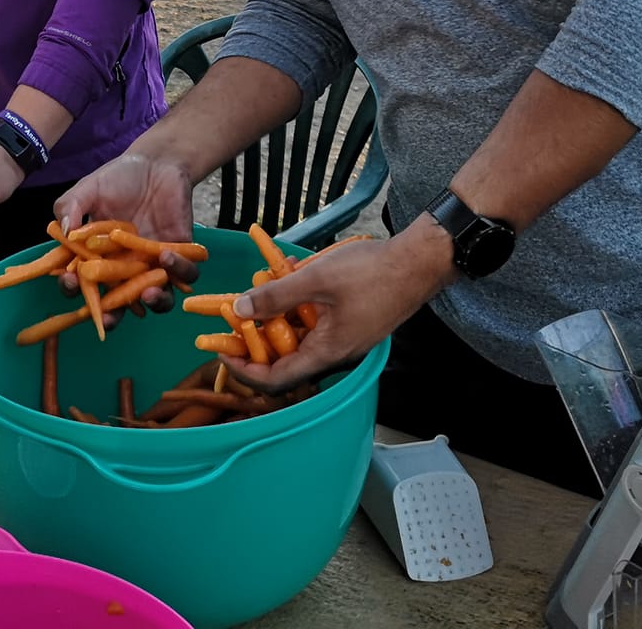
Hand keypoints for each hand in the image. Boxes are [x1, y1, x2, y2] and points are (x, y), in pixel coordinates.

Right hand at [52, 151, 201, 316]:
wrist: (157, 163)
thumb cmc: (119, 177)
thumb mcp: (88, 189)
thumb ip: (71, 207)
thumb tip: (65, 232)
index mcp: (99, 258)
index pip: (84, 282)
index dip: (75, 288)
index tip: (71, 281)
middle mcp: (126, 269)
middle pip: (118, 303)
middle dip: (112, 316)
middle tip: (108, 317)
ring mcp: (154, 266)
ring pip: (157, 299)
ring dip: (153, 303)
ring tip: (147, 293)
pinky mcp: (180, 256)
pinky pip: (184, 275)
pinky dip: (178, 271)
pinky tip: (166, 256)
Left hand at [221, 226, 452, 392]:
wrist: (418, 263)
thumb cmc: (372, 273)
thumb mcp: (316, 279)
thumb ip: (276, 296)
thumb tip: (238, 310)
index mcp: (327, 353)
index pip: (276, 379)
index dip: (244, 370)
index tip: (222, 351)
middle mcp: (335, 353)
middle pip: (285, 360)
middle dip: (255, 340)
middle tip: (233, 318)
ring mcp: (343, 339)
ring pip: (299, 339)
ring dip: (275, 318)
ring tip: (259, 289)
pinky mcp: (349, 324)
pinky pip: (314, 324)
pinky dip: (296, 306)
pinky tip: (288, 276)